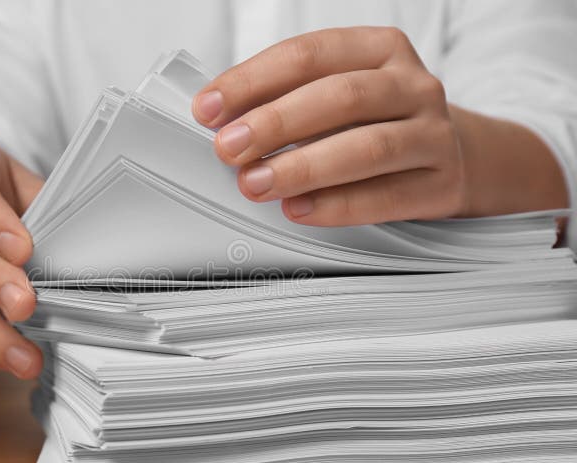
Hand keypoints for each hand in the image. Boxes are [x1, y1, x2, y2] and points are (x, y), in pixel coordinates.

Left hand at [193, 27, 566, 224]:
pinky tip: (297, 210)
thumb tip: (221, 122)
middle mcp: (412, 85)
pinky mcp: (441, 183)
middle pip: (341, 97)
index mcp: (379, 49)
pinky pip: (386, 196)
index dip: (252, 81)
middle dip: (276, 123)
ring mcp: (433, 134)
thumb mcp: (341, 94)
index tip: (207, 109)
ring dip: (303, 167)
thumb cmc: (378, 123)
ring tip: (255, 184)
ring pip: (367, 147)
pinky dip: (337, 205)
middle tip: (228, 148)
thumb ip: (289, 100)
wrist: (459, 156)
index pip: (309, 54)